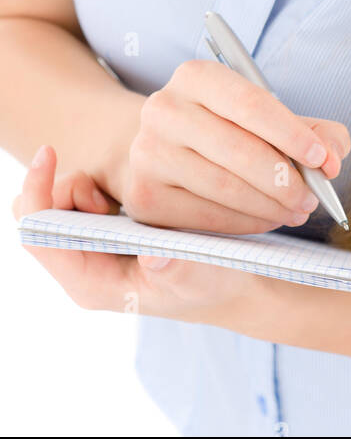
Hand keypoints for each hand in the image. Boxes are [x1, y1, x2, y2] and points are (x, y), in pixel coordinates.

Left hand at [13, 143, 256, 323]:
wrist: (226, 288)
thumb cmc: (211, 285)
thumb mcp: (200, 277)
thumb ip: (176, 268)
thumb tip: (154, 257)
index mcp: (92, 284)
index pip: (40, 238)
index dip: (36, 192)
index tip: (49, 150)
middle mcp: (82, 267)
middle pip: (39, 216)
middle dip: (63, 189)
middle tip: (105, 197)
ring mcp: (90, 250)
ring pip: (54, 205)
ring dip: (82, 188)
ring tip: (118, 201)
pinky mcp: (102, 234)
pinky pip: (76, 202)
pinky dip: (93, 187)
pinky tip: (125, 197)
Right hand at [120, 57, 350, 234]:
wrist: (163, 149)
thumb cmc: (227, 129)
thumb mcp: (269, 118)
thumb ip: (313, 132)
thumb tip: (334, 159)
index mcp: (197, 76)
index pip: (251, 104)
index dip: (292, 134)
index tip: (323, 160)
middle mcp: (164, 109)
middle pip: (238, 150)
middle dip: (285, 180)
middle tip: (313, 198)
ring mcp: (147, 153)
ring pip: (223, 187)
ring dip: (270, 206)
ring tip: (296, 210)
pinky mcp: (143, 197)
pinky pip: (205, 215)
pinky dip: (245, 223)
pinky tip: (266, 219)